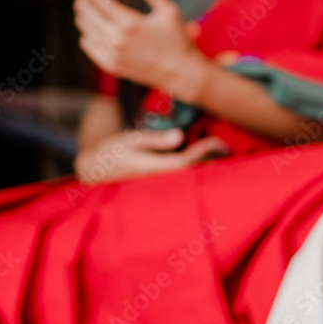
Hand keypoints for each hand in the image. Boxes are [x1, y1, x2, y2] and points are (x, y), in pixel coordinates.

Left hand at [74, 0, 205, 95]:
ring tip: (99, 4)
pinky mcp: (110, 66)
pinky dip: (89, 30)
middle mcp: (116, 40)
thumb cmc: (178, 40)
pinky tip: (102, 25)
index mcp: (129, 24)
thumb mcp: (169, 10)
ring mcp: (111, 55)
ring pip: (82, 25)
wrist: (181, 74)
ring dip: (87, 10)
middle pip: (83, 8)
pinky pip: (86, 42)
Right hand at [74, 128, 225, 183]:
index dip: (204, 152)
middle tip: (229, 148)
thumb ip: (155, 140)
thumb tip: (179, 136)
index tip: (219, 141)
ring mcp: (160, 187)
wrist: (93, 173)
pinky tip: (207, 161)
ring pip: (189, 178)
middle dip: (211, 161)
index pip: (186, 163)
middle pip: (193, 174)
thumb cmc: (110, 154)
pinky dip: (195, 169)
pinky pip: (182, 179)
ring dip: (206, 166)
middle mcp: (159, 182)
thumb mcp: (130, 141)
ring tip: (223, 153)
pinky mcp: (159, 187)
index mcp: (152, 169)